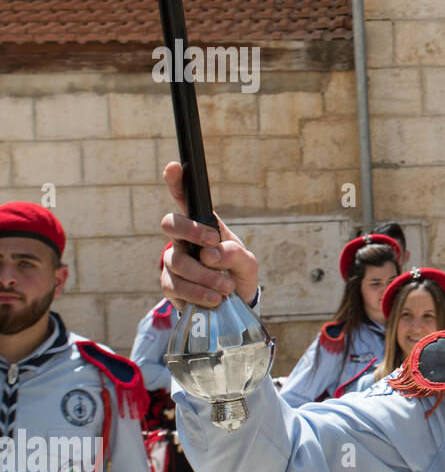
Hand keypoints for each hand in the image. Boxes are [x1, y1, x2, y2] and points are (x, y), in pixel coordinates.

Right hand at [160, 161, 259, 307]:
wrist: (233, 305)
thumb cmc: (237, 274)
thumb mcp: (247, 263)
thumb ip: (235, 254)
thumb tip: (211, 254)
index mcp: (204, 227)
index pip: (185, 200)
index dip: (177, 182)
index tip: (174, 167)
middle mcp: (184, 240)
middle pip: (170, 223)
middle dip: (191, 231)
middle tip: (212, 244)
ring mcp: (174, 261)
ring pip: (177, 261)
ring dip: (205, 275)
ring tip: (226, 286)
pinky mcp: (170, 285)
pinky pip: (177, 286)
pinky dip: (200, 293)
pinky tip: (215, 298)